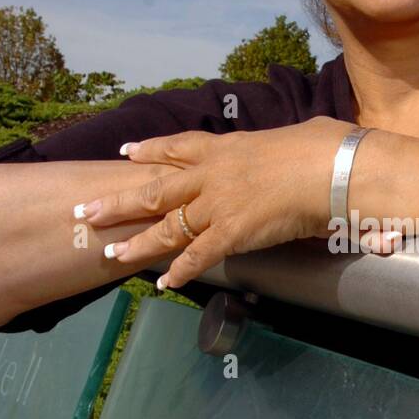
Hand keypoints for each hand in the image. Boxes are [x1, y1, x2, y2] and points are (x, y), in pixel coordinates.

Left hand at [71, 118, 353, 289]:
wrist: (331, 169)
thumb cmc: (325, 148)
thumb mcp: (300, 135)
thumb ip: (292, 143)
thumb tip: (313, 139)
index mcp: (228, 148)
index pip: (180, 147)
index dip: (150, 150)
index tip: (127, 152)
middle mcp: (212, 176)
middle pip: (155, 190)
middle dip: (118, 202)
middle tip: (87, 210)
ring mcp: (218, 205)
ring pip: (167, 227)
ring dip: (138, 242)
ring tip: (111, 252)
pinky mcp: (232, 233)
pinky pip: (199, 256)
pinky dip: (181, 271)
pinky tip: (165, 283)